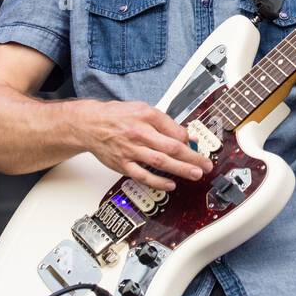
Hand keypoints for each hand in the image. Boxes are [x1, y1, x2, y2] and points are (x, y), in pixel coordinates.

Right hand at [75, 99, 212, 190]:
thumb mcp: (143, 110)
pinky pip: (142, 175)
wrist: (90, 124)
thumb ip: (166, 123)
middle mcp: (139, 133)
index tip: (198, 147)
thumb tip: (188, 135)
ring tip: (195, 174)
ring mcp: (130, 150)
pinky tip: (170, 185)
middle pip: (171, 147)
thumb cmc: (118, 116)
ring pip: (159, 162)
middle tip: (206, 165)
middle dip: (192, 158)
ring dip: (180, 170)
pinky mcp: (122, 164)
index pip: (174, 130)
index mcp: (147, 116)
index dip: (189, 140)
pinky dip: (157, 182)